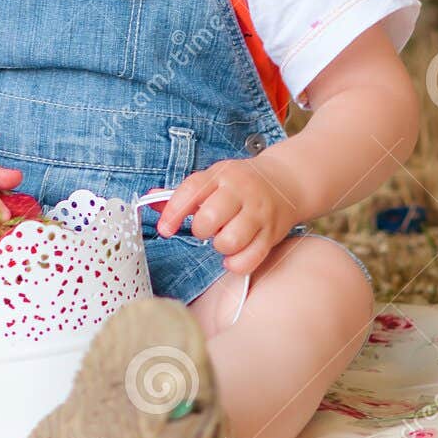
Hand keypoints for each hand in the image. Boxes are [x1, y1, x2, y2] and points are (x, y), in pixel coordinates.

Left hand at [151, 155, 304, 274]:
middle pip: (210, 218)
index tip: (165, 229)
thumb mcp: (213, 179)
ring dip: (220, 247)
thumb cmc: (241, 184)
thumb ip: (183, 194)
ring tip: (223, 240)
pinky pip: (249, 259)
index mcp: (221, 175)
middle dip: (201, 230)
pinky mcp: (272, 234)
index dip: (173, 212)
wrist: (286, 182)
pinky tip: (233, 256)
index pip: (191, 190)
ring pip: (230, 241)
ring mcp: (259, 213)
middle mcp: (241, 192)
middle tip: (207, 229)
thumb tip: (150, 200)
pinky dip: (236, 263)